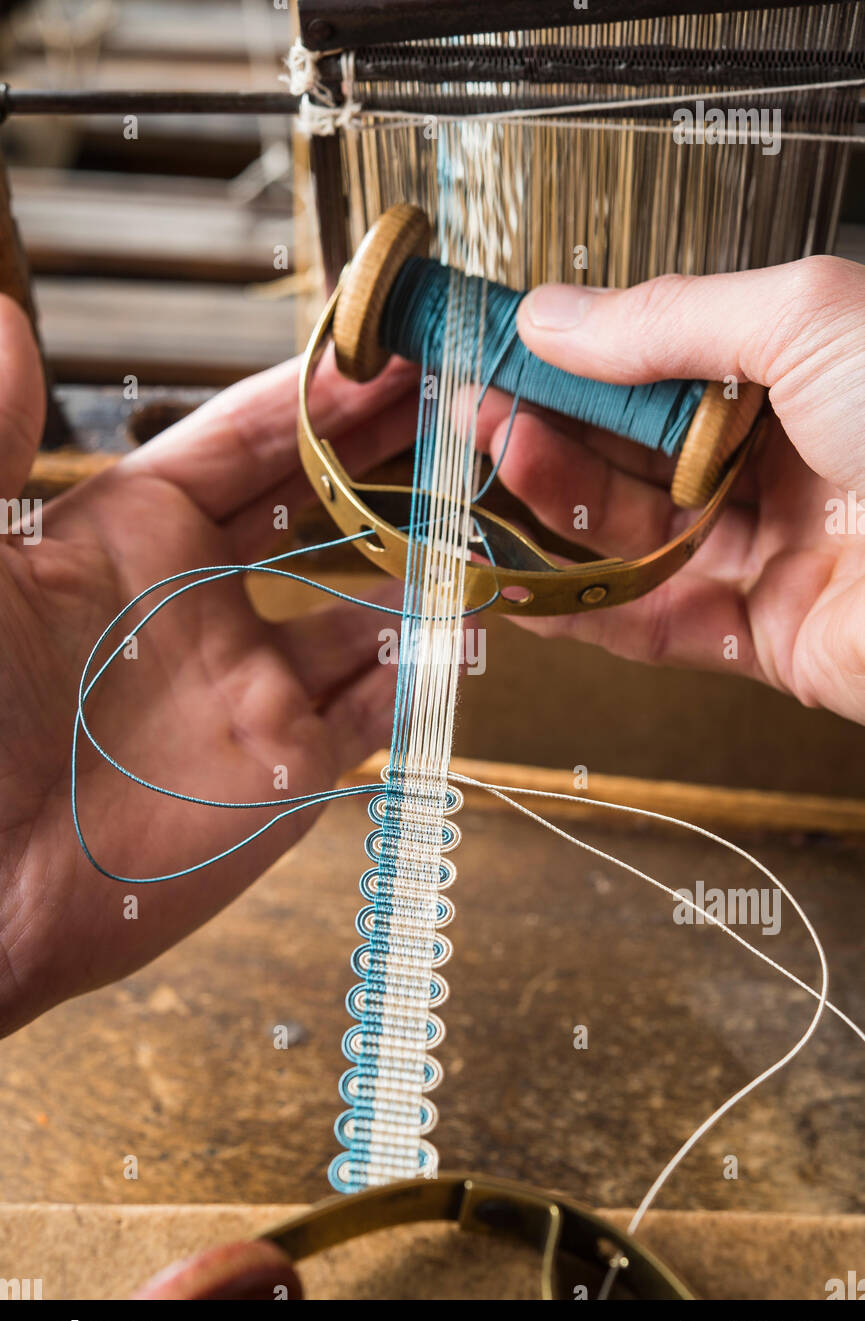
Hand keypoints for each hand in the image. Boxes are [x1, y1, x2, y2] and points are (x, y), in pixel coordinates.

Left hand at [0, 297, 417, 1035]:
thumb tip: (7, 324)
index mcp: (131, 537)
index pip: (247, 443)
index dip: (319, 397)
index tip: (388, 350)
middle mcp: (206, 600)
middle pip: (323, 506)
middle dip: (389, 454)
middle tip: (462, 401)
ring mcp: (256, 682)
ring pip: (368, 602)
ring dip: (428, 554)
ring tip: (492, 499)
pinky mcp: (290, 763)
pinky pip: (381, 701)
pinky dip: (430, 662)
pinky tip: (472, 616)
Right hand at [472, 255, 864, 724]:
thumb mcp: (803, 321)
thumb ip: (669, 321)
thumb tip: (557, 317)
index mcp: (795, 374)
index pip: (656, 360)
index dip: (573, 354)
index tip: (499, 345)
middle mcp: (779, 461)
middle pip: (633, 450)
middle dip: (548, 428)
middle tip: (471, 406)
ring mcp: (769, 551)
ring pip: (632, 534)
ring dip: (554, 505)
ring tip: (491, 464)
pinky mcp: (764, 638)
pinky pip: (656, 623)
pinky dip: (582, 609)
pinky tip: (521, 581)